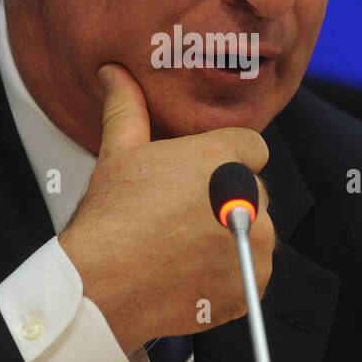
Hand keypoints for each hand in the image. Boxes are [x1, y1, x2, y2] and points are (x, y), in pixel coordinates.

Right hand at [59, 63, 274, 355]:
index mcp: (223, 157)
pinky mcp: (256, 279)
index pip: (250, 147)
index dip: (222, 161)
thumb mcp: (118, 154)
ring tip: (185, 246)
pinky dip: (233, 269)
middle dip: (227, 198)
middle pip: (254, 188)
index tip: (195, 179)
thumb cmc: (110, 219)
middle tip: (181, 215)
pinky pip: (256, 266)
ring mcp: (257, 242)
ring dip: (232, 234)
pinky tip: (195, 270)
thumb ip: (127, 108)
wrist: (104, 289)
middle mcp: (249, 196)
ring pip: (257, 228)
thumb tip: (116, 72)